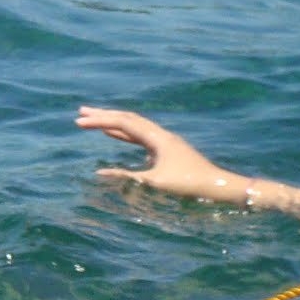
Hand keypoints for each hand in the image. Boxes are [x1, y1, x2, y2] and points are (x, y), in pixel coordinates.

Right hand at [75, 106, 243, 202]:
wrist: (220, 188)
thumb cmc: (190, 186)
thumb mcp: (155, 184)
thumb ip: (126, 177)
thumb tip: (100, 173)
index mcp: (158, 138)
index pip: (124, 123)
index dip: (100, 121)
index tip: (78, 122)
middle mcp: (161, 135)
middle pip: (129, 118)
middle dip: (104, 115)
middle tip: (81, 111)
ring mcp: (165, 141)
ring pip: (135, 126)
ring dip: (113, 122)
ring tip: (94, 120)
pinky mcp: (167, 150)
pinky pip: (140, 136)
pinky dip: (124, 133)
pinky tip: (115, 135)